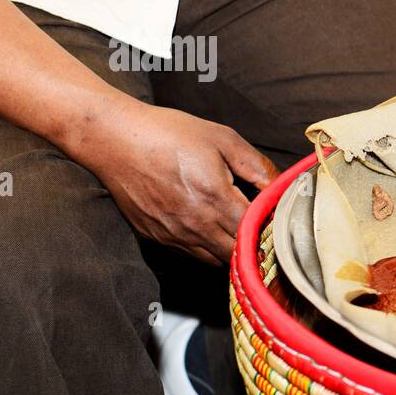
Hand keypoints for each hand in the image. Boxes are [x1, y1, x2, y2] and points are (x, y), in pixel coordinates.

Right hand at [78, 104, 277, 264]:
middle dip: (254, 245)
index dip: (271, 228)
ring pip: (215, 260)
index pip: (257, 232)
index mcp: (216, 200)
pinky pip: (190, 254)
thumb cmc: (168, 134)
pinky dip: (205, 247)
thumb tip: (281, 185)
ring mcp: (174, 235)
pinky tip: (208, 226)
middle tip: (261, 228)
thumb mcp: (222, 139)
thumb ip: (257, 166)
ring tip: (236, 229)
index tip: (277, 220)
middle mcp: (195, 225)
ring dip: (230, 250)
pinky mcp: (156, 237)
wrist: (114, 139)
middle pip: (238, 255)